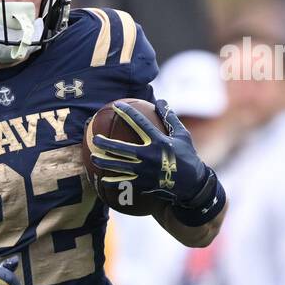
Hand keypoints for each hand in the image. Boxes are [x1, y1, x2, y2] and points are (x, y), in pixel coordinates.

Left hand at [90, 100, 214, 206]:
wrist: (192, 184)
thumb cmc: (186, 155)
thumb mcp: (182, 135)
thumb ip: (169, 118)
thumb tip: (161, 100)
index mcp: (159, 141)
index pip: (140, 123)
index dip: (127, 113)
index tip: (116, 105)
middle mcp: (150, 156)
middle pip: (122, 148)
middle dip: (106, 143)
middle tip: (95, 138)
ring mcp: (145, 171)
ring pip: (119, 166)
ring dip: (104, 161)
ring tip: (92, 157)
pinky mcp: (144, 184)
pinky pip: (124, 182)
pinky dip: (112, 181)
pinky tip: (101, 178)